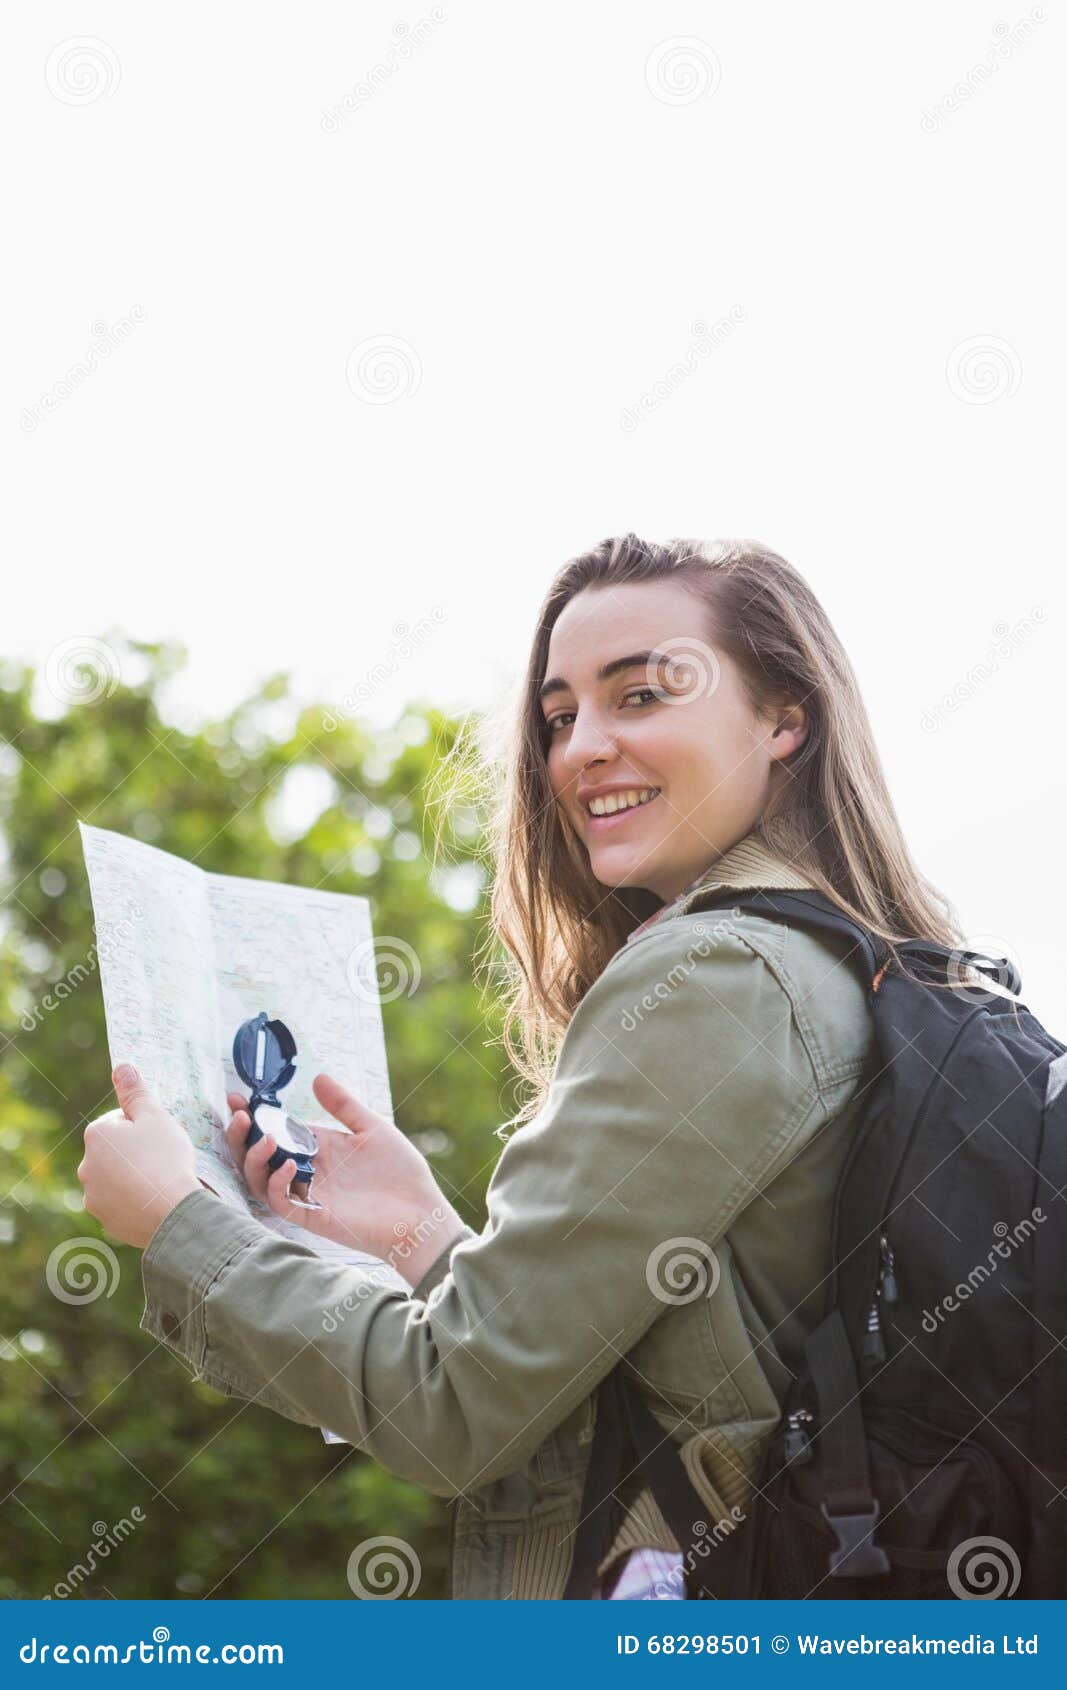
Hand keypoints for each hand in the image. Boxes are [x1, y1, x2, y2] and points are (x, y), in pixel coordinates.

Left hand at [78, 1066, 201, 1247]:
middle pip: (115, 1151)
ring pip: (116, 1179)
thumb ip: (135, 1093)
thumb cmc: (165, 1159)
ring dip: (132, 1178)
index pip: (118, 1122)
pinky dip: (134, 1202)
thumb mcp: (155, 1117)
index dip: (142, 1127)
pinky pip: (120, 1205)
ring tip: (160, 1182)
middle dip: (135, 1152)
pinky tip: (154, 1201)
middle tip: (163, 1159)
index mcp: (97, 1136)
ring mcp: (94, 1196)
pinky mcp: (105, 1220)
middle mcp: (86, 1166)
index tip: (159, 1137)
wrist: (171, 1212)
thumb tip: (121, 1067)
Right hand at [224, 1073, 465, 1287]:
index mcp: (318, 1148)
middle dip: (241, 1135)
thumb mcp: (372, 1128)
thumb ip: (343, 1105)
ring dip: (254, 1158)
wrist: (419, 1214)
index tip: (237, 1097)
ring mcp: (307, 1194)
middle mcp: (306, 1170)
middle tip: (239, 1114)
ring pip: (260, 1180)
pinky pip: (280, 1202)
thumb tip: (317, 1077)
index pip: (276, 1130)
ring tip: (265, 1137)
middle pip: (258, 1155)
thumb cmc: (400, 1171)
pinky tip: (288, 1164)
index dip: (255, 1116)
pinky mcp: (311, 1216)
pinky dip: (277, 1183)